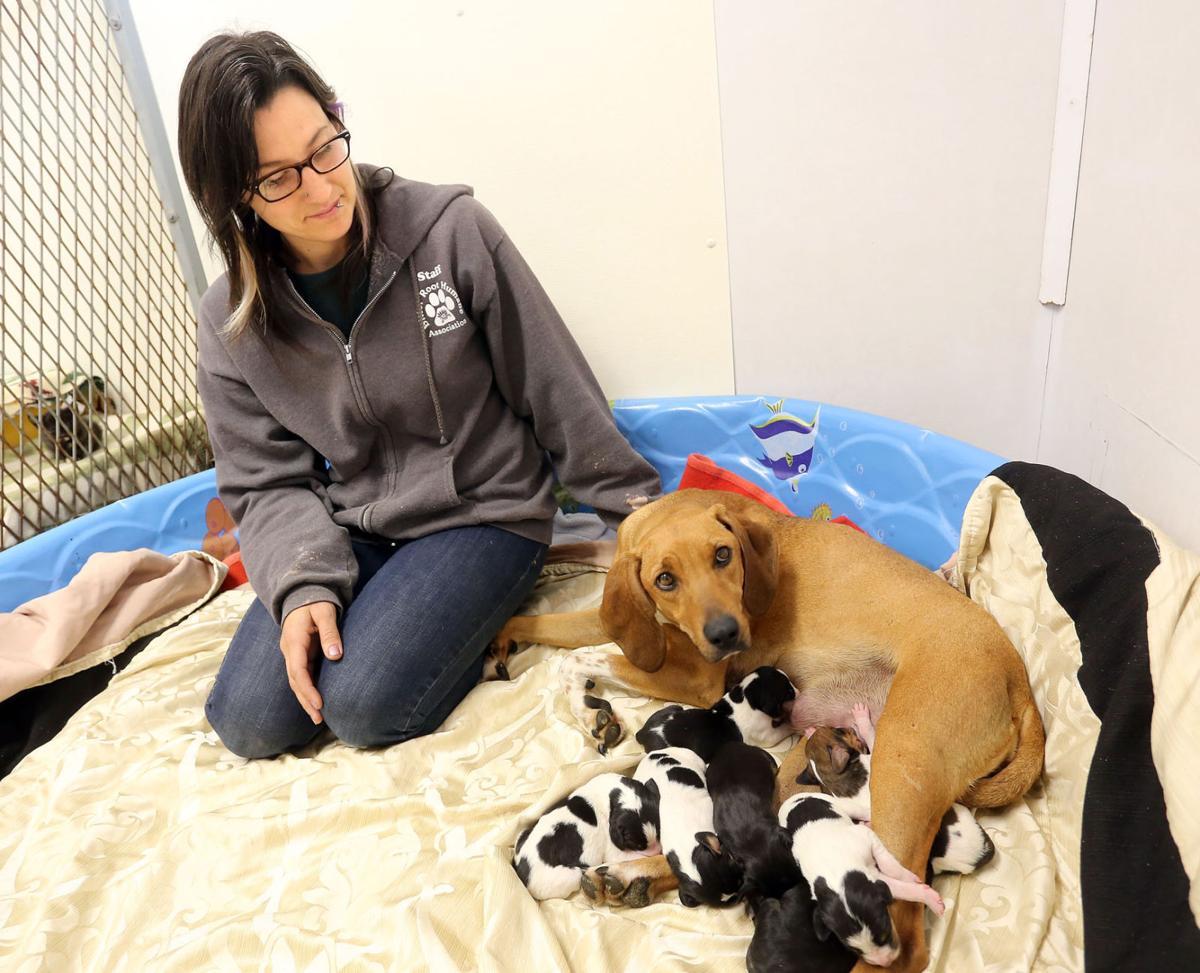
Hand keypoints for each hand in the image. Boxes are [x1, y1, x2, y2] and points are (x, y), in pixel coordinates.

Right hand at [279, 601, 341, 723]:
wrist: (303, 593)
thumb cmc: (316, 601)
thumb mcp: (325, 612)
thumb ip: (330, 632)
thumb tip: (335, 656)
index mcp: (294, 640)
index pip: (298, 670)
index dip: (308, 688)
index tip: (319, 702)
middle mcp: (289, 650)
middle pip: (295, 680)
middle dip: (305, 700)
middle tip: (319, 718)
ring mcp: (292, 653)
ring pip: (296, 681)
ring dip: (305, 698)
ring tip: (317, 717)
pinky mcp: (299, 654)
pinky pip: (301, 675)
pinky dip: (307, 690)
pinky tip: (315, 702)